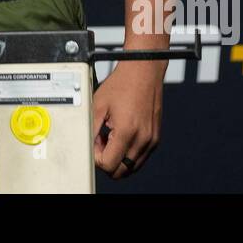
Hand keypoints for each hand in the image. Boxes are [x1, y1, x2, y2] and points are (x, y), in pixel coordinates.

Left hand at [92, 60, 162, 178]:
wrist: (143, 71)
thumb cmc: (122, 83)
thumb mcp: (98, 105)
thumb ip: (91, 130)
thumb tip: (87, 146)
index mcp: (127, 132)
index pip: (108, 165)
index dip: (96, 157)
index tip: (94, 142)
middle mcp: (142, 139)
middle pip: (121, 171)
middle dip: (107, 161)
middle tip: (100, 142)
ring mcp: (151, 140)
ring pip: (131, 167)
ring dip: (118, 157)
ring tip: (110, 136)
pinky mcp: (155, 138)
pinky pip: (140, 157)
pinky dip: (128, 153)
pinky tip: (120, 135)